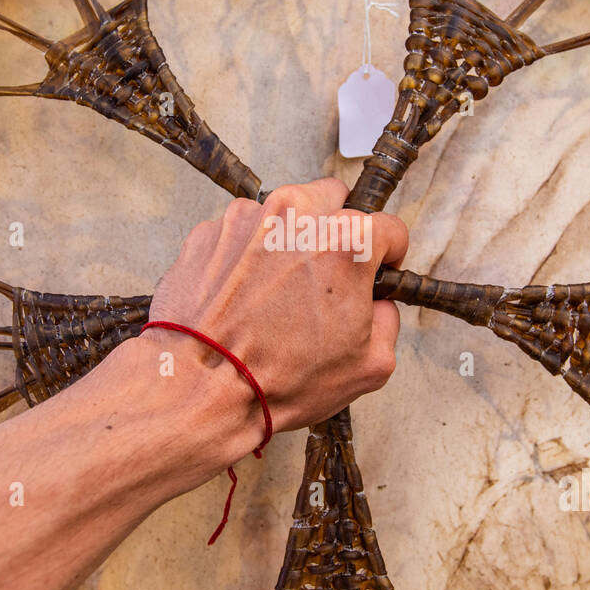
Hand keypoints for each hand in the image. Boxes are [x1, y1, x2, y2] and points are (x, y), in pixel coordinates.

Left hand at [145, 177, 407, 455]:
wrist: (199, 389)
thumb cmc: (279, 379)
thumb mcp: (369, 365)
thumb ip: (387, 320)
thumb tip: (377, 303)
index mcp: (345, 242)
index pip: (389, 229)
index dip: (389, 255)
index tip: (378, 269)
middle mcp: (296, 215)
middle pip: (334, 200)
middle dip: (337, 231)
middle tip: (326, 276)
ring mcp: (246, 218)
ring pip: (284, 213)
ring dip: (288, 240)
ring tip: (276, 292)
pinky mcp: (208, 232)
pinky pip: (241, 233)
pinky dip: (247, 255)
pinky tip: (243, 295)